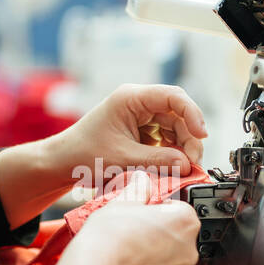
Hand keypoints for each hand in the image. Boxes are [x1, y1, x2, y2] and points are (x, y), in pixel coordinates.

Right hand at [46, 171, 200, 264]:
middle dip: (157, 228)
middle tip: (132, 227)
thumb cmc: (107, 242)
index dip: (159, 206)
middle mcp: (188, 249)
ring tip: (126, 246)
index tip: (144, 209)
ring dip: (152, 249)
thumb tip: (142, 181)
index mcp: (184, 221)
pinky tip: (126, 263)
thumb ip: (138, 189)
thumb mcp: (121, 203)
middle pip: (176, 232)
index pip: (180, 206)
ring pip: (167, 254)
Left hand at [48, 83, 208, 180]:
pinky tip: (173, 166)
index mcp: (131, 98)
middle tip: (193, 163)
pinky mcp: (140, 131)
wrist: (62, 163)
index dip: (192, 114)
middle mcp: (138, 103)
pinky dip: (172, 152)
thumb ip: (158, 160)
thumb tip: (187, 164)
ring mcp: (140, 117)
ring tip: (184, 168)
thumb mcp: (124, 158)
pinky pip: (165, 138)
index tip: (201, 134)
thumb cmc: (83, 154)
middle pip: (177, 115)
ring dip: (182, 147)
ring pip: (174, 128)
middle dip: (189, 138)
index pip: (173, 96)